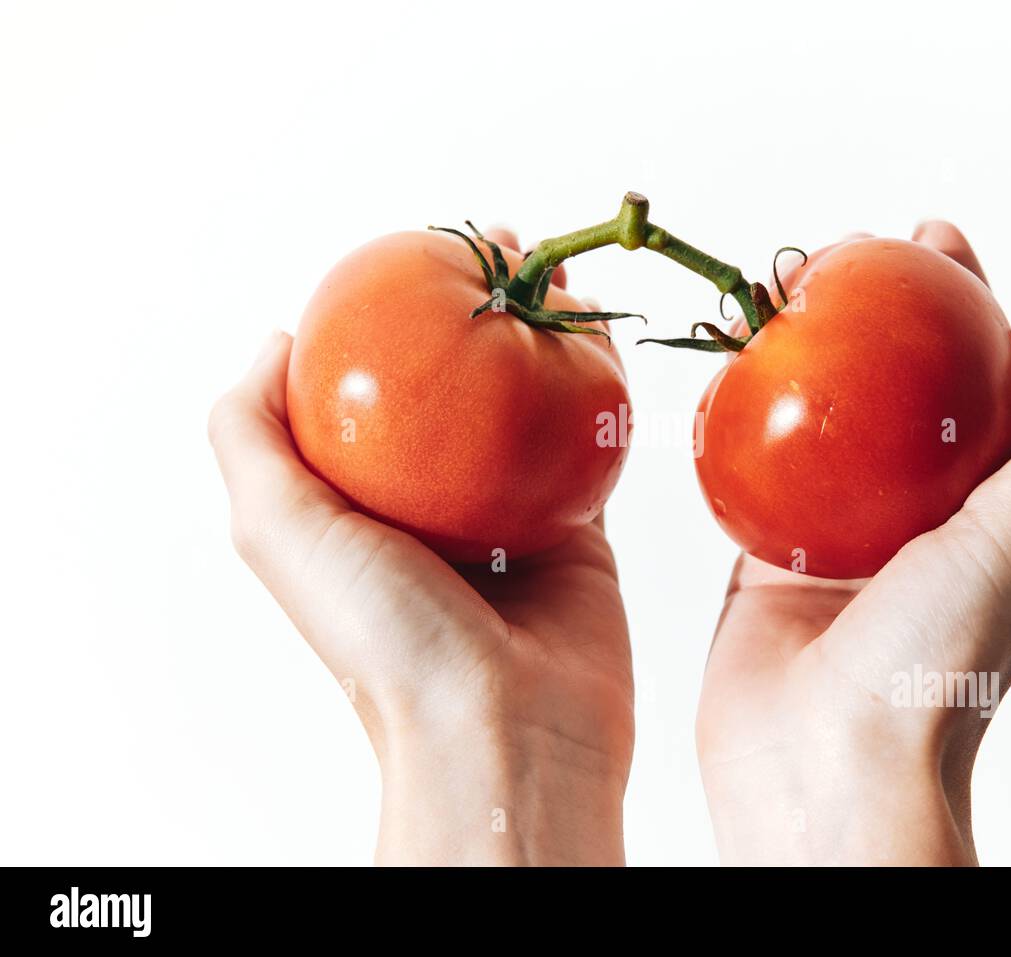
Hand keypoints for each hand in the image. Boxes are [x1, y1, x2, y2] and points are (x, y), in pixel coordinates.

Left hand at [209, 230, 631, 865]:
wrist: (505, 728)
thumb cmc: (386, 641)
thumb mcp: (276, 527)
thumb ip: (250, 433)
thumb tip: (275, 340)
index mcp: (355, 505)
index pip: (359, 389)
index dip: (377, 318)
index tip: (404, 261)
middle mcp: (427, 506)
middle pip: (447, 386)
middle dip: (471, 314)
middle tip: (496, 251)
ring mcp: (503, 515)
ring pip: (522, 405)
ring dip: (538, 340)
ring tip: (553, 278)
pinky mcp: (572, 529)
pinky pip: (583, 446)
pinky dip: (592, 395)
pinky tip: (597, 342)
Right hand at [696, 222, 1010, 864]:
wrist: (826, 765)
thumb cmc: (939, 661)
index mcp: (990, 513)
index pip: (986, 384)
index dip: (969, 306)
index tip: (936, 245)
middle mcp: (916, 519)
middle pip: (899, 389)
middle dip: (878, 314)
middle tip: (849, 254)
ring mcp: (836, 538)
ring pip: (821, 421)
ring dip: (804, 356)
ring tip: (780, 293)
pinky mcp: (765, 558)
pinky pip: (751, 474)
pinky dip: (741, 422)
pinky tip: (730, 369)